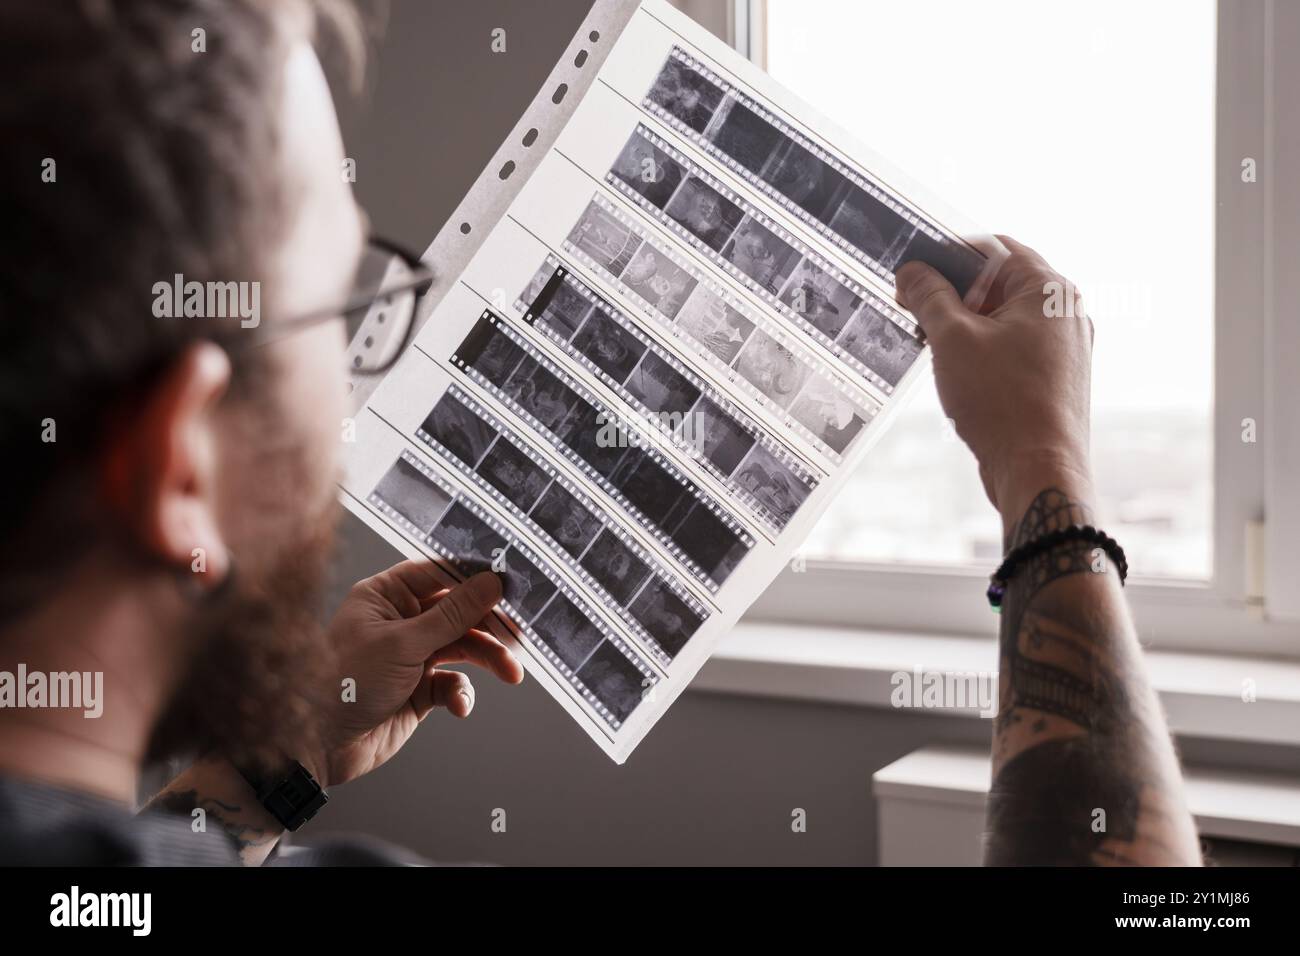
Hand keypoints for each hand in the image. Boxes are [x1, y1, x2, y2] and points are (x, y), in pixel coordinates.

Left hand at [301, 562, 523, 788]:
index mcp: (385, 596)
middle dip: (489, 625)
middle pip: (458, 611)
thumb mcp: (403, 643)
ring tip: (510, 672)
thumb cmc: (345, 684)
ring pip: (463, 647)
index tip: (509, 583)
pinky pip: (453, 683)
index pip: (438, 574)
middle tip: (519, 635)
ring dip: (488, 659)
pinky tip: (459, 706)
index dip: (474, 578)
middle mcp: (399, 621)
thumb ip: (452, 614)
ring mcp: (411, 655)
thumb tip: (491, 583)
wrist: (319, 746)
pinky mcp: (419, 689)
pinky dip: (461, 693)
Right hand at [894, 236, 1094, 522]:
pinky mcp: (1055, 378)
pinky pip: (1013, 347)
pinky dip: (982, 348)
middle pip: (1001, 283)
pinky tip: (953, 369)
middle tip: (911, 306)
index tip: (914, 269)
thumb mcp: (952, 340)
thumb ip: (929, 297)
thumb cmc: (1002, 402)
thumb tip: (912, 272)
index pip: (996, 247)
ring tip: (928, 341)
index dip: (950, 252)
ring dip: (964, 323)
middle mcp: (1065, 314)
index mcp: (1049, 291)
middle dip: (953, 291)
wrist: (1039, 471)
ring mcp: (1064, 348)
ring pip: (1005, 318)